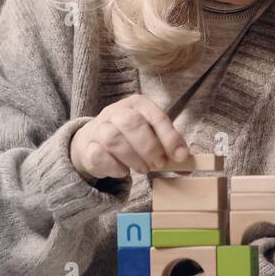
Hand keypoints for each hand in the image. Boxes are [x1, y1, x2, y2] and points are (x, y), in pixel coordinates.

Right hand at [69, 95, 188, 179]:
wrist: (94, 141)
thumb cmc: (130, 137)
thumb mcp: (151, 134)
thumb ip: (168, 146)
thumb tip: (186, 163)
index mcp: (137, 104)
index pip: (156, 116)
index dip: (170, 137)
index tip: (180, 156)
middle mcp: (116, 112)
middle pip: (132, 124)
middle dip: (150, 147)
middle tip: (159, 164)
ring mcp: (99, 127)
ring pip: (113, 139)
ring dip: (133, 158)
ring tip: (143, 169)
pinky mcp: (87, 146)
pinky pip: (99, 155)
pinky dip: (114, 167)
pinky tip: (124, 171)